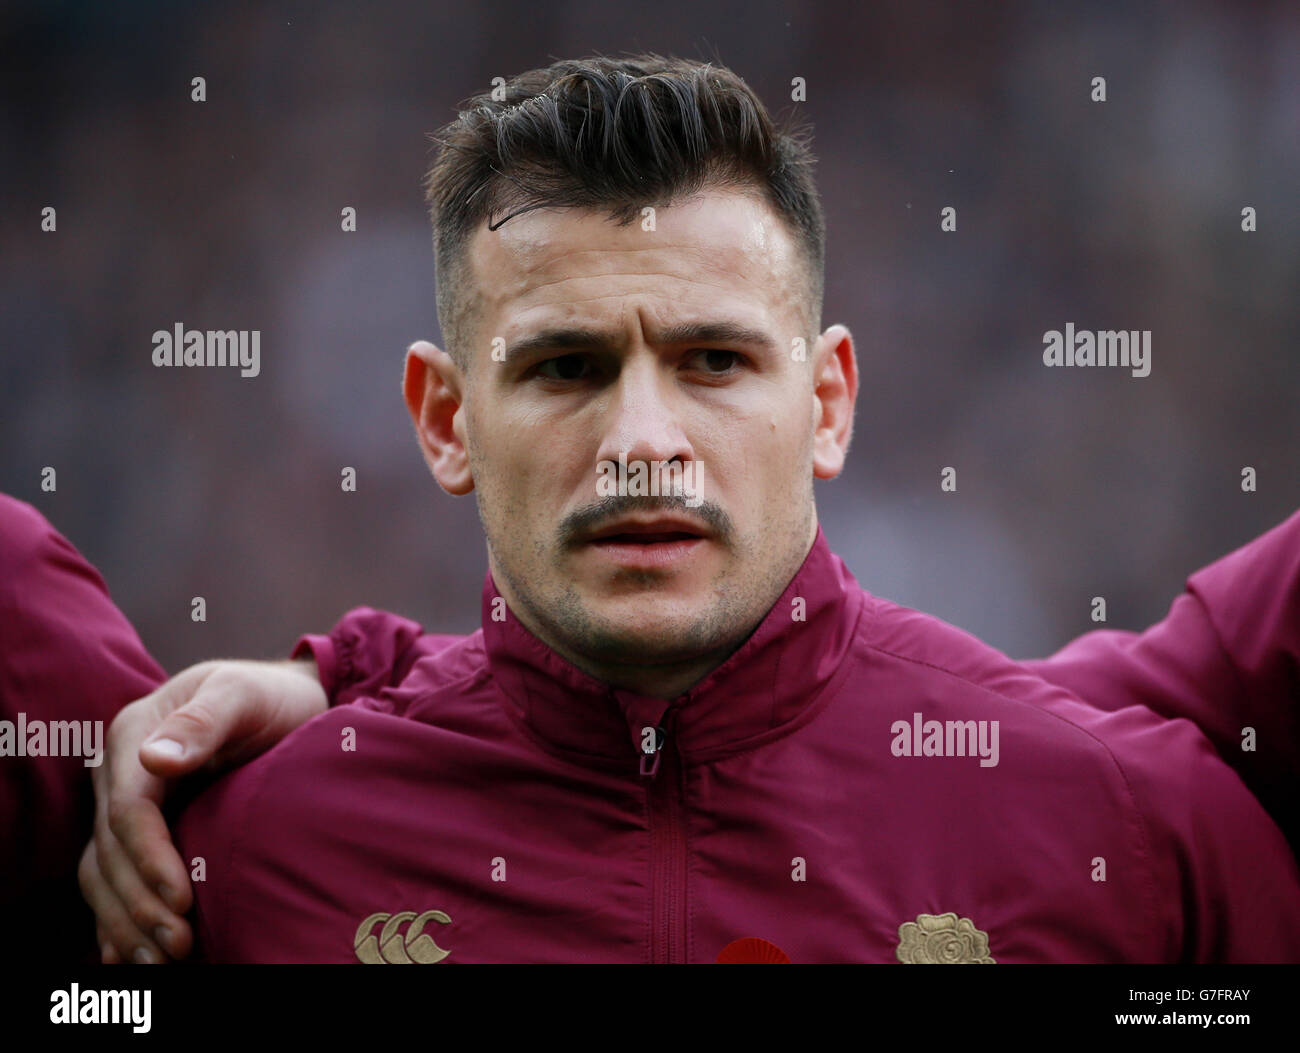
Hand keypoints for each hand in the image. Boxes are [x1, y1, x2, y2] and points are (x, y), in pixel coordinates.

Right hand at [78, 658, 326, 962]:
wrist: (287, 702)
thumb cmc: (270, 696)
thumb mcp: (244, 694)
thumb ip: (205, 720)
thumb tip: (155, 758)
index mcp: (135, 733)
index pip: (128, 809)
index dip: (148, 857)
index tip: (180, 899)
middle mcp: (120, 772)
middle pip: (111, 851)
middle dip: (140, 903)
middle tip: (179, 946)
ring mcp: (126, 803)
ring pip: (104, 873)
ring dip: (126, 922)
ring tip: (163, 961)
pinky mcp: (142, 829)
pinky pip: (114, 879)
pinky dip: (119, 919)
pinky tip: (130, 957)